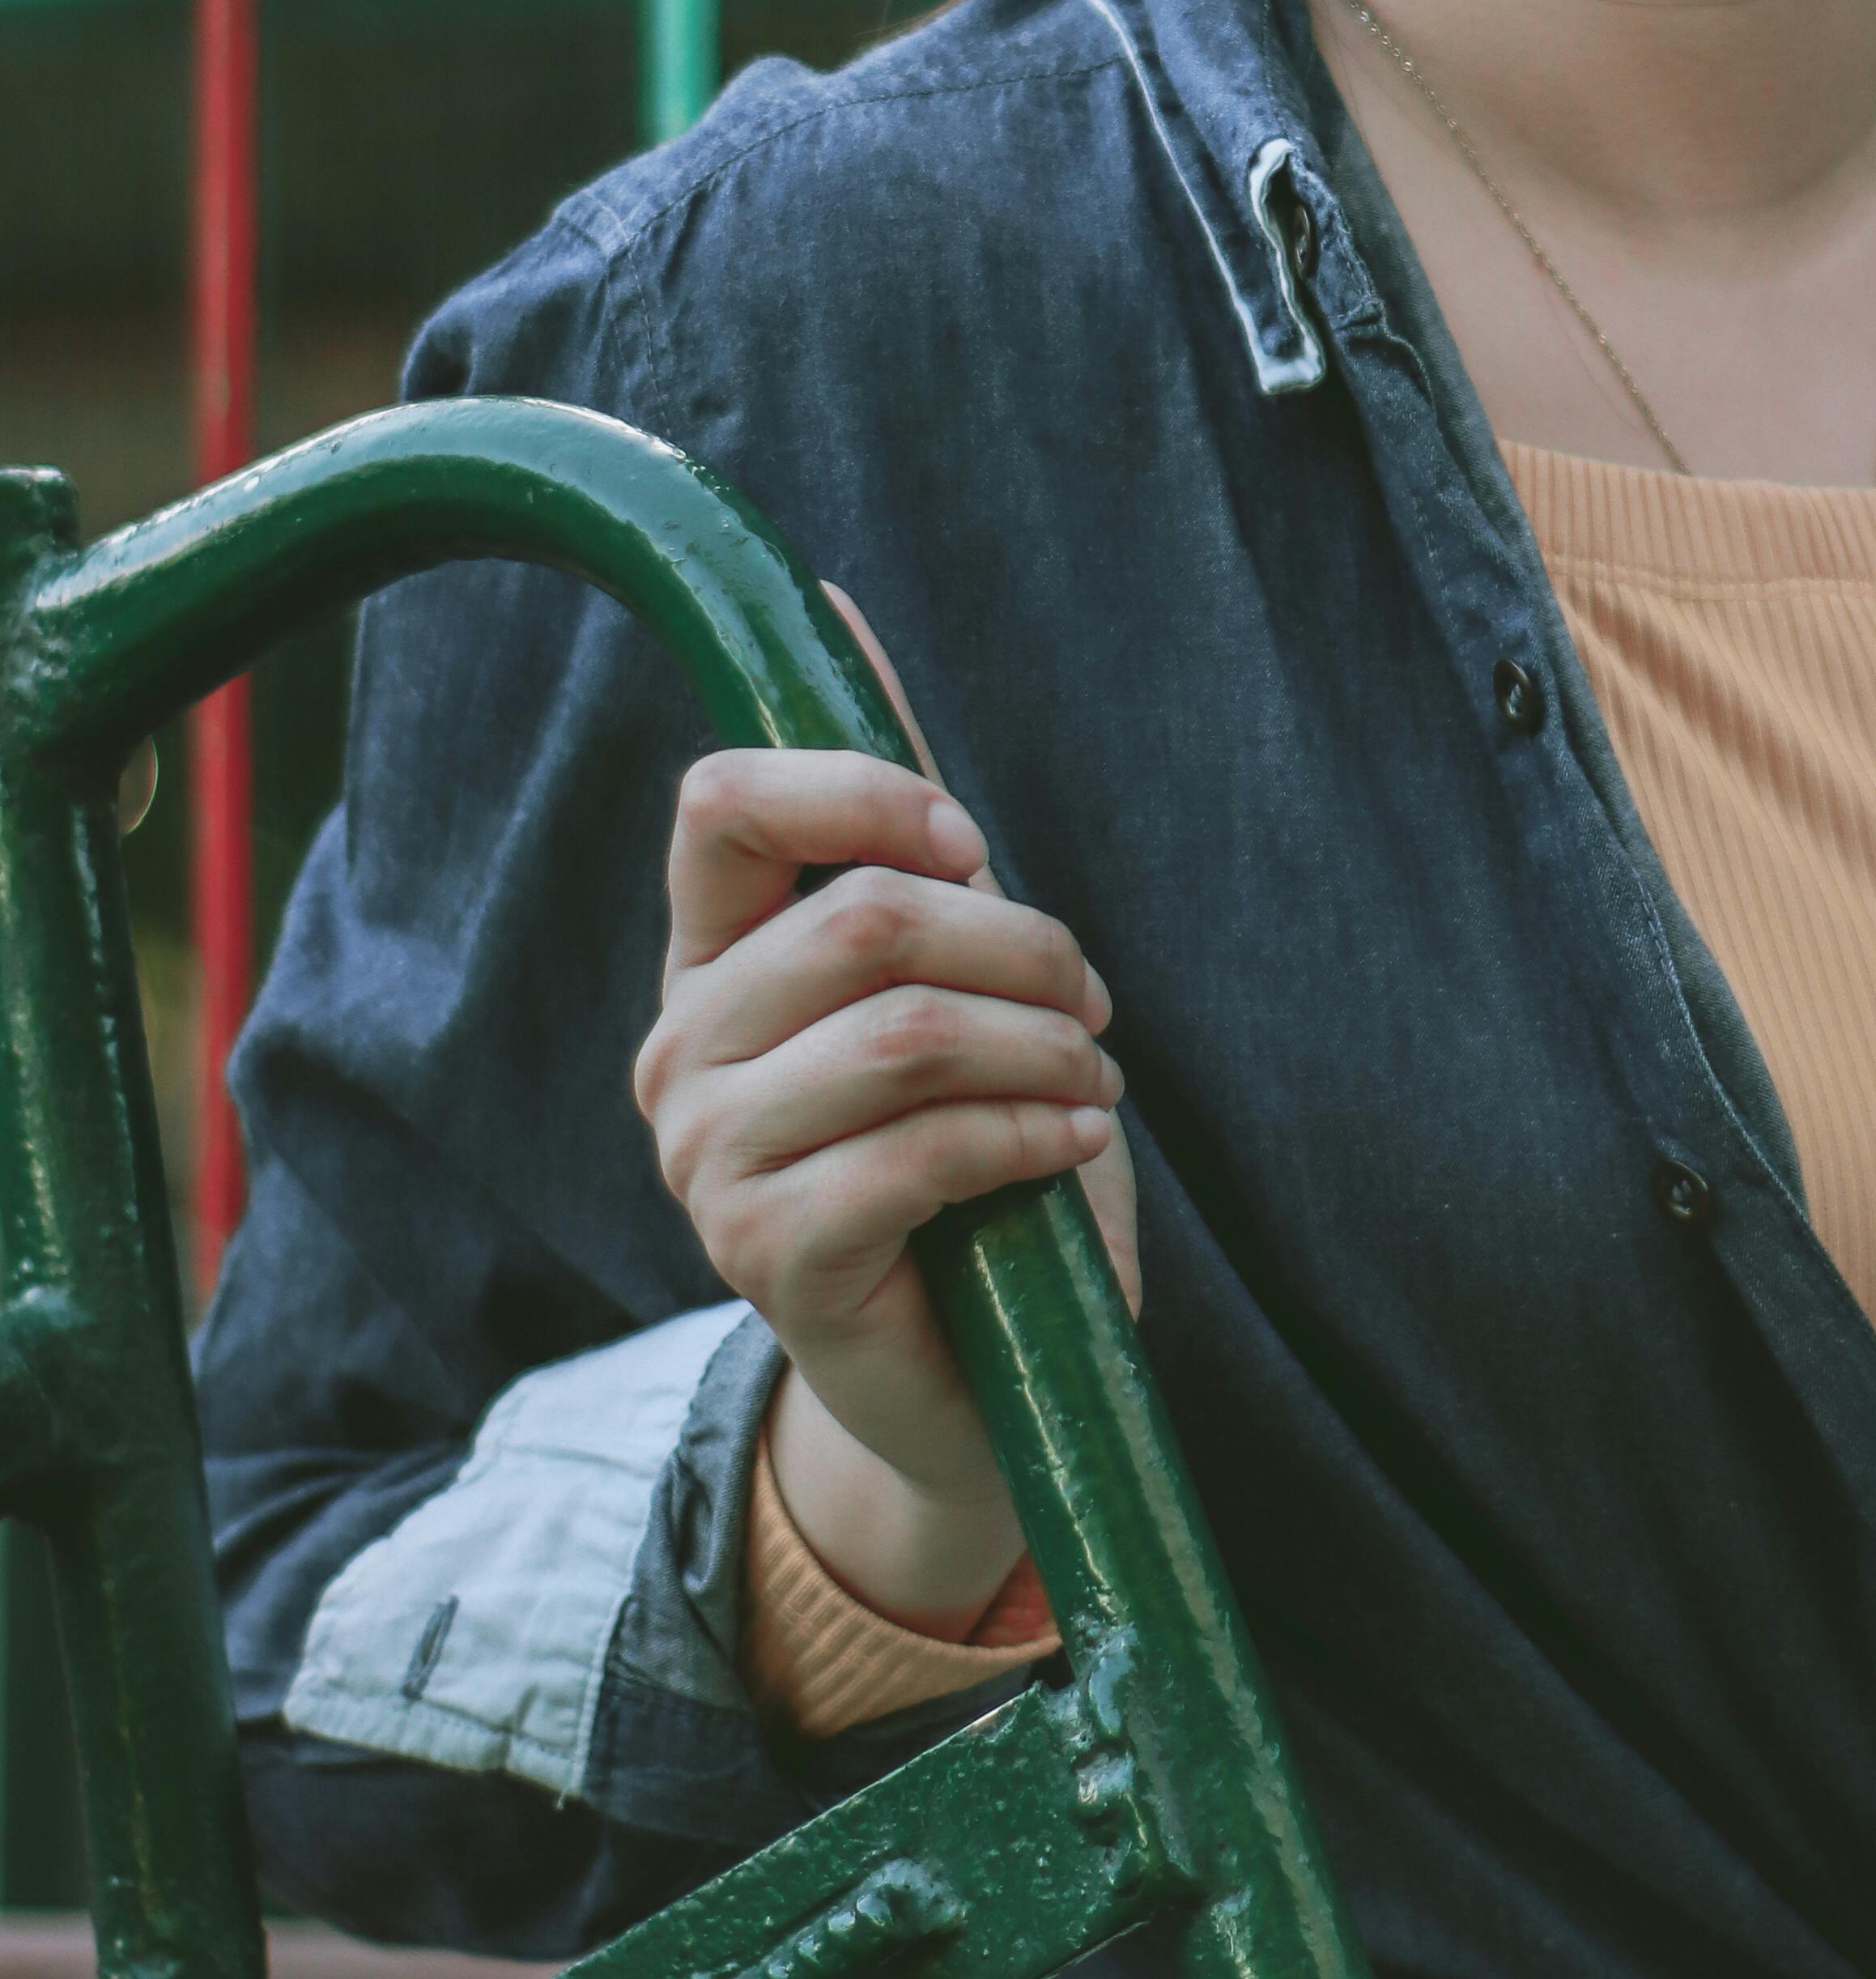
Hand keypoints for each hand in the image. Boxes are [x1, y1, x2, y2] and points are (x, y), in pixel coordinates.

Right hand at [631, 597, 1138, 1627]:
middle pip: (861, 921)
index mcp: (708, 959)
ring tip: (1092, 1079)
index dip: (861, 794)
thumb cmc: (964, 1150)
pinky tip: (1070, 1143)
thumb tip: (837, 602)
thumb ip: (893, 817)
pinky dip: (1026, 1131)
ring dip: (1042, 1045)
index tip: (968, 840)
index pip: (721, 804)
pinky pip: (916, 1152)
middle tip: (1092, 1000)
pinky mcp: (770, 1258)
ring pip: (903, 1034)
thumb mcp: (947, 967)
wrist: (973, 1375)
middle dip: (1024, 942)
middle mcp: (680, 1050)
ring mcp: (708, 1162)